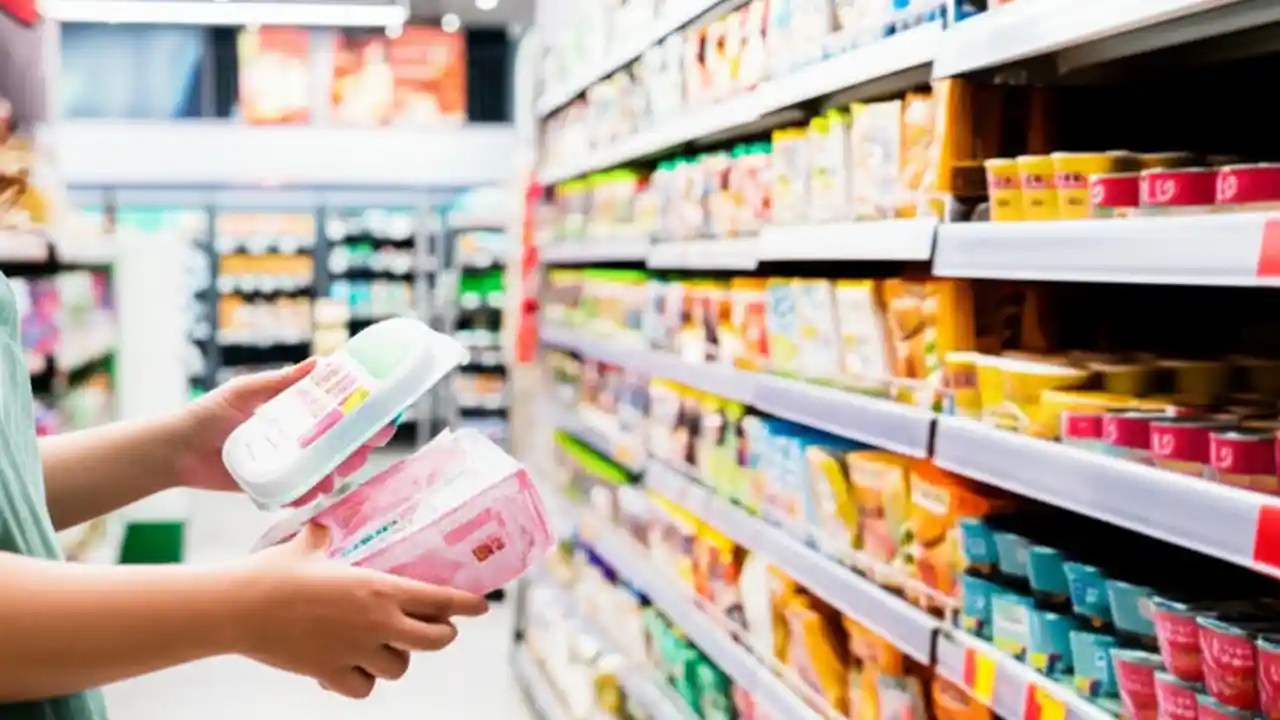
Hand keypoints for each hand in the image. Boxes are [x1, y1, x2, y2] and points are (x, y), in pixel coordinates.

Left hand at [176, 359, 395, 498]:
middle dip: (360, 447)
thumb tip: (320, 363)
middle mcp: (300, 437)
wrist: (177, 450)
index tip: (385, 417)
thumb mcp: (244, 391)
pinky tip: (313, 489)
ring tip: (334, 474)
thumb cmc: (208, 413)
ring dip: (339, 472)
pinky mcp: (277, 485)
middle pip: (344, 443)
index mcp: (298, 410)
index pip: (342, 412)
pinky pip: (303, 491)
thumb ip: (279, 381)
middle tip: (363, 450)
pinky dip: (312, 492)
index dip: (367, 414)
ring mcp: (290, 462)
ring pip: (330, 469)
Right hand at [236, 524, 487, 697]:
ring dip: (396, 657)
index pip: (439, 600)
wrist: (238, 607)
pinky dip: (362, 680)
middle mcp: (375, 622)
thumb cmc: (273, 571)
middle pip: (435, 641)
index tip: (481, 606)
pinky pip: (363, 687)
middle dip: (441, 635)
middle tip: (435, 627)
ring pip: (399, 667)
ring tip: (383, 645)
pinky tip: (351, 666)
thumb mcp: (310, 543)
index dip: (465, 605)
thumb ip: (329, 535)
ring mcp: (354, 651)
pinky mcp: (329, 673)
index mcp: (377, 587)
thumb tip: (328, 520)